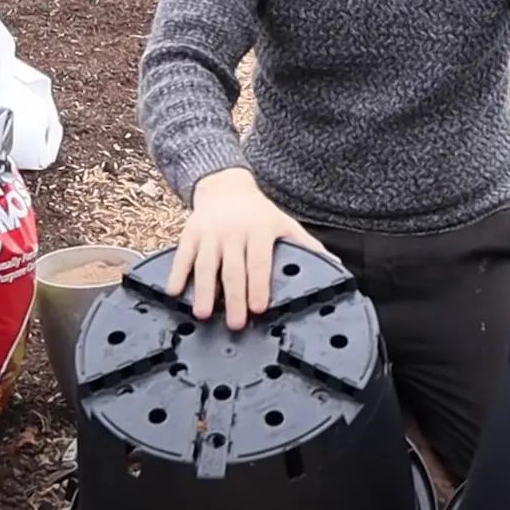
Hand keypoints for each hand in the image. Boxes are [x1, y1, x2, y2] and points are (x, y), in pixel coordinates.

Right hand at [166, 168, 334, 329]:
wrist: (225, 185)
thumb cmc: (259, 213)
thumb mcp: (284, 223)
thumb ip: (306, 245)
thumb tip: (335, 266)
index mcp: (259, 230)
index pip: (259, 262)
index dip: (259, 285)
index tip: (260, 308)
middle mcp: (233, 232)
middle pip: (233, 269)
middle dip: (233, 297)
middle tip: (235, 323)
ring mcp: (209, 233)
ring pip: (205, 264)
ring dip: (204, 291)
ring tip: (203, 314)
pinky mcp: (190, 233)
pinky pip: (182, 255)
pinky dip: (177, 273)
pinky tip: (174, 293)